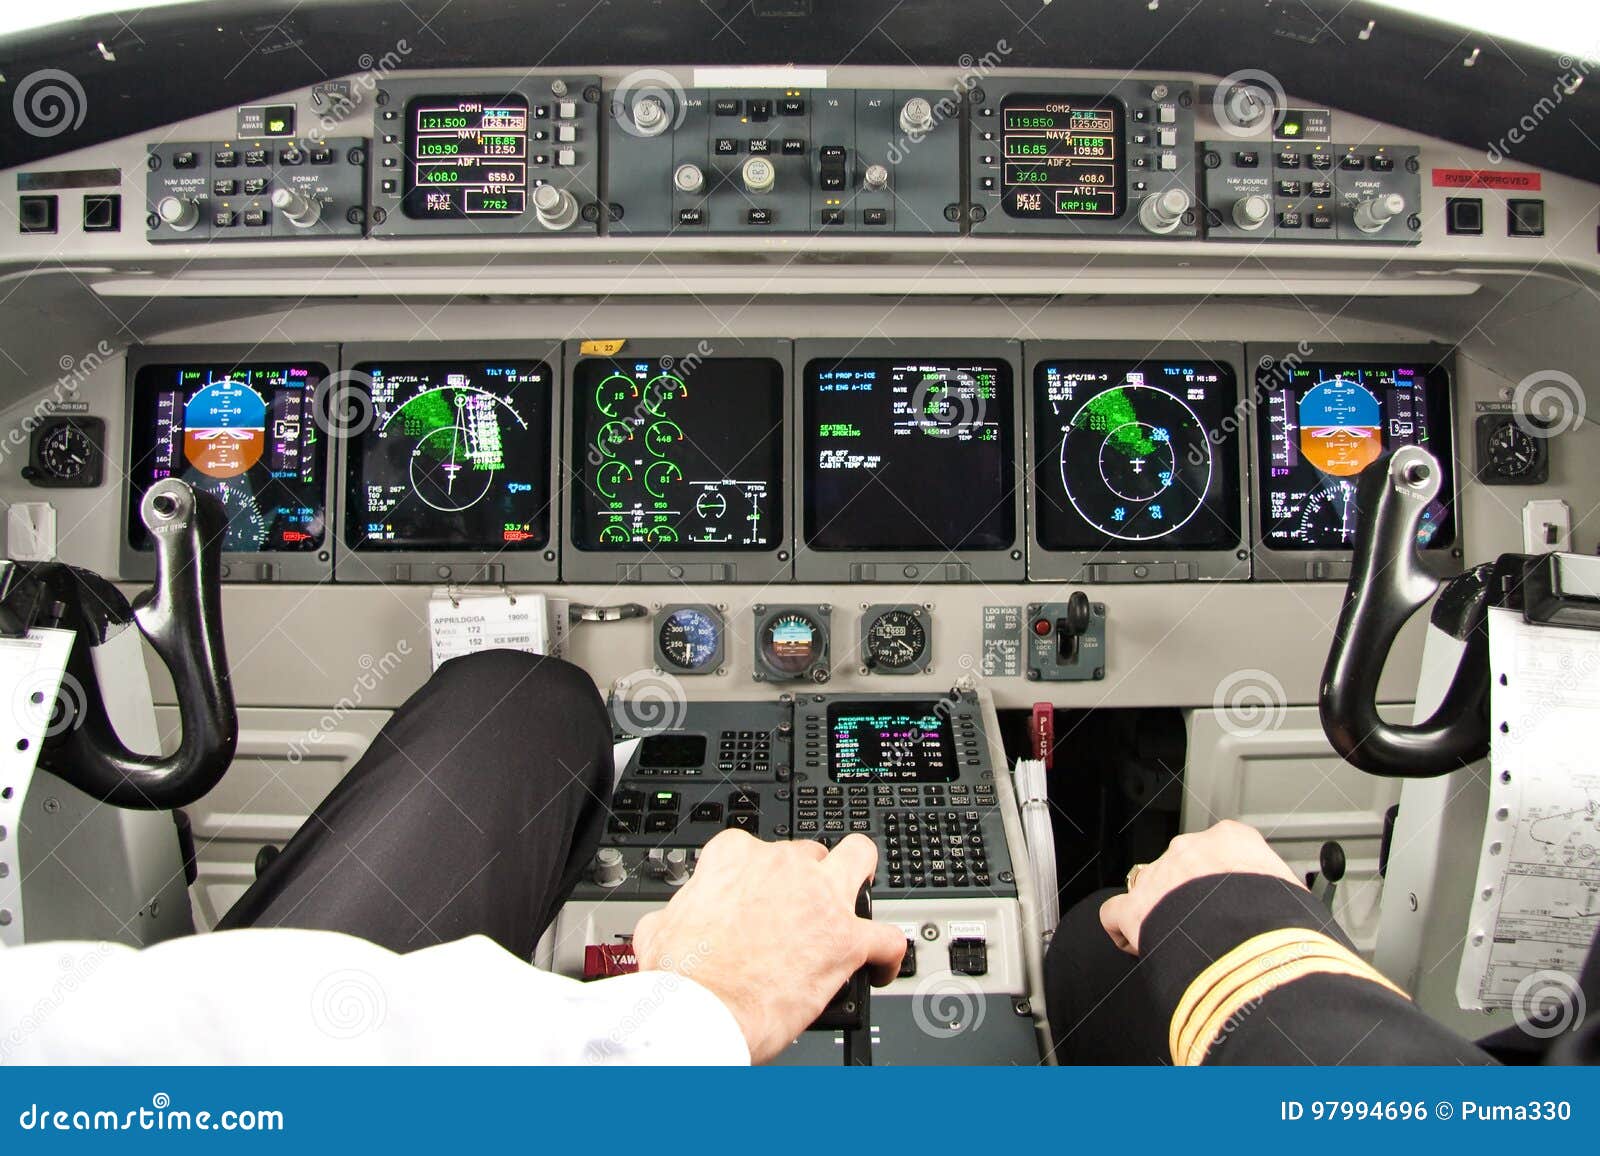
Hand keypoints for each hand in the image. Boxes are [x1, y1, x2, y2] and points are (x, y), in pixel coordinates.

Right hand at [632, 831, 905, 1062]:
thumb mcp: (657, 927)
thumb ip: (676, 912)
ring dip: (860, 880)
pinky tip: (879, 969)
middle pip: (810, 853)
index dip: (757, 877)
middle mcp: (782, 867)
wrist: (700, 1011)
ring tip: (854, 909)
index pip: (754, 849)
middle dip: (808, 877)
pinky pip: (887, 938)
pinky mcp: (846, 940)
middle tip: (800, 910)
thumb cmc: (680, 976)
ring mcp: (820, 898)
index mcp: (734, 857)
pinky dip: (888, 956)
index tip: (756, 899)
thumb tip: (671, 922)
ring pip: (860, 859)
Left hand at [1099, 820, 1302, 954]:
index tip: (1229, 898)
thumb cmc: (1283, 925)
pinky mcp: (1135, 908)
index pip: (1221, 848)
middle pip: (1183, 867)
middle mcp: (1191, 850)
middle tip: (1208, 926)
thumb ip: (1281, 891)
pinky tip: (1142, 945)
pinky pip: (1115, 913)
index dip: (1222, 878)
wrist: (1254, 949)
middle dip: (1191, 895)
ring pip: (1150, 886)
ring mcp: (1160, 876)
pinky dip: (1124, 930)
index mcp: (1233, 840)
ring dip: (1161, 910)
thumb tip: (1294, 911)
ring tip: (1182, 940)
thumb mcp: (1295, 895)